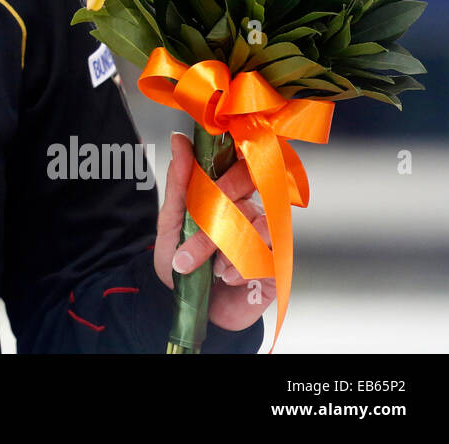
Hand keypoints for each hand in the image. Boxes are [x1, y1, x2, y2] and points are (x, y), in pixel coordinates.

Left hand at [154, 131, 274, 331]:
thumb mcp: (171, 222)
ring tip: (210, 267)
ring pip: (259, 224)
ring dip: (228, 247)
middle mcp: (251, 209)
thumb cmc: (181, 259)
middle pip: (248, 191)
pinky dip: (241, 267)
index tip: (210, 184)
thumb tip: (179, 140)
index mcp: (227, 193)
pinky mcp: (277, 264)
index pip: (237, 165)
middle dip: (218, 216)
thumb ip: (179, 182)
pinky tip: (225, 277)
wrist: (190, 307)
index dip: (227, 169)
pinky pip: (268, 255)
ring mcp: (267, 236)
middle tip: (198, 237)